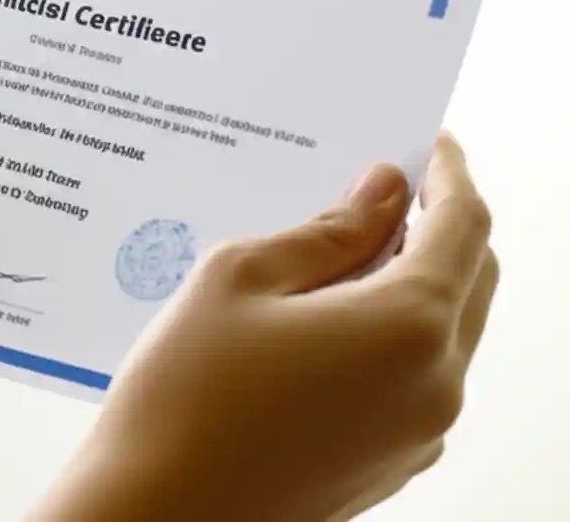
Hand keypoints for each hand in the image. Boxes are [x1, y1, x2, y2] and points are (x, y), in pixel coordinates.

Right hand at [33, 134, 496, 520]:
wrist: (157, 514)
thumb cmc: (183, 399)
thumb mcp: (238, 280)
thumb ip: (323, 231)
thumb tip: (378, 198)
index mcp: (407, 328)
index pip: (463, 225)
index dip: (448, 172)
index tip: (426, 143)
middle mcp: (434, 385)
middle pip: (471, 278)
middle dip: (436, 224)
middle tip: (380, 189)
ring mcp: (417, 434)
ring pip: (445, 331)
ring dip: (412, 280)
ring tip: (338, 252)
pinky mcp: (388, 463)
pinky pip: (414, 378)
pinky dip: (392, 334)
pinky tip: (325, 318)